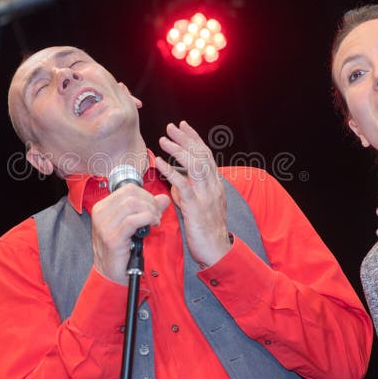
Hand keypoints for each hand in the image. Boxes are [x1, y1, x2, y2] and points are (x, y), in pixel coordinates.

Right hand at [91, 184, 170, 284]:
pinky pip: (133, 220)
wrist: (110, 273)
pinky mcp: (112, 238)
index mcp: (102, 207)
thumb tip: (163, 198)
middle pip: (131, 194)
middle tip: (157, 214)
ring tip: (155, 220)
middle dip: (150, 202)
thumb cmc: (120, 250)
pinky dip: (147, 218)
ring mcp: (104, 226)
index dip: (146, 195)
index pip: (128, 189)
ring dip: (150, 210)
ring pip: (132, 204)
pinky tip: (152, 224)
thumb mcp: (133, 225)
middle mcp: (100, 213)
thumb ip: (148, 208)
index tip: (154, 207)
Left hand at [155, 121, 230, 267]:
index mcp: (215, 185)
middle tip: (171, 126)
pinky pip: (183, 185)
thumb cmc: (207, 231)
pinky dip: (171, 171)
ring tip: (163, 140)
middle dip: (186, 138)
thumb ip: (188, 193)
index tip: (183, 126)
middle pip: (201, 155)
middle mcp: (213, 187)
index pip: (206, 155)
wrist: (217, 251)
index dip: (194, 139)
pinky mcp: (196, 208)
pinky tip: (160, 162)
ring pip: (195, 166)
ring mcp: (206, 196)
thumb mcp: (199, 207)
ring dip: (178, 150)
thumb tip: (176, 184)